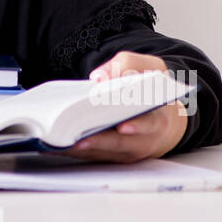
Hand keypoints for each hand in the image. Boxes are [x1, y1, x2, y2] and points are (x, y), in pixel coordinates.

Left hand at [63, 51, 188, 162]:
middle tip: (80, 139)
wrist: (164, 116)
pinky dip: (76, 151)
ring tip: (61, 142)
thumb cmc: (153, 90)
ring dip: (82, 150)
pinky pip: (94, 155)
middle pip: (121, 144)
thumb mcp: (150, 68)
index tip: (122, 127)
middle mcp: (145, 140)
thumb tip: (100, 77)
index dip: (137, 126)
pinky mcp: (113, 156)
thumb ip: (127, 65)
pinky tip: (58, 144)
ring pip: (104, 153)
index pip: (149, 124)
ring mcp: (128, 152)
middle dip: (100, 141)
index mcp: (158, 118)